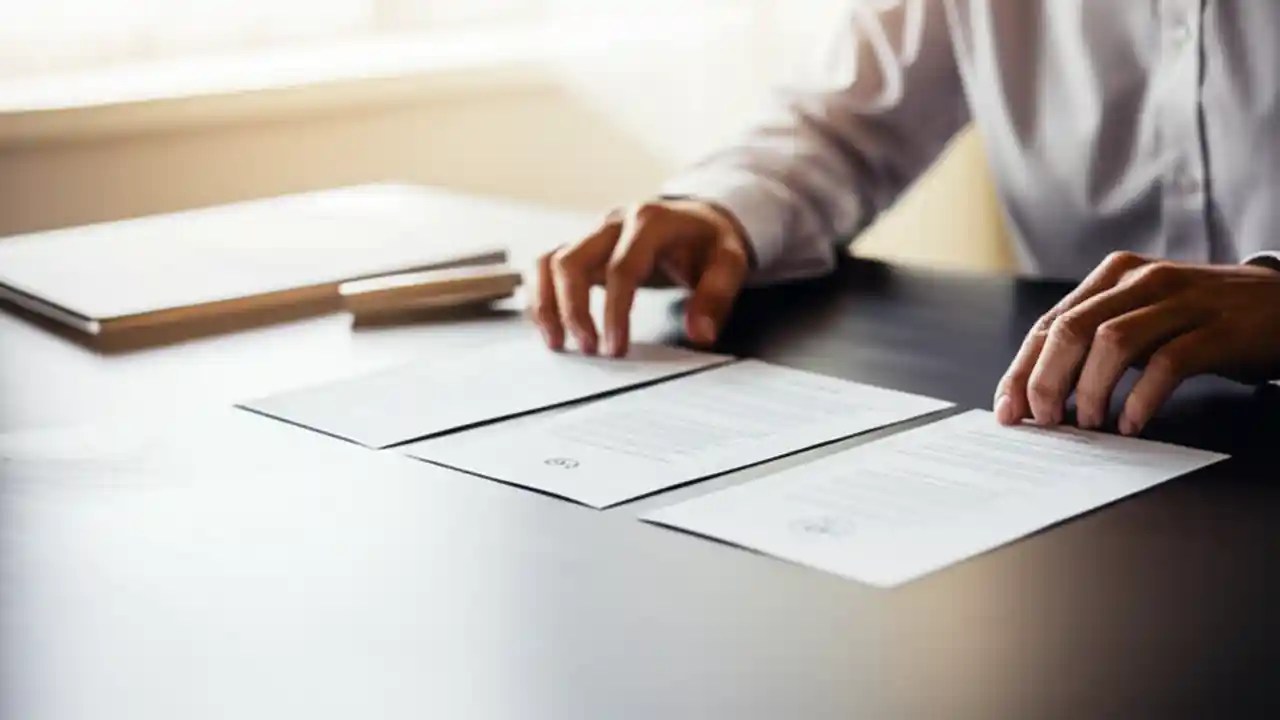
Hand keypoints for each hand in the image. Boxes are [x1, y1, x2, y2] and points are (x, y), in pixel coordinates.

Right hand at [530, 200, 751, 356]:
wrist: (700, 217)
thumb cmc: (711, 242)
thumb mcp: (730, 263)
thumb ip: (716, 296)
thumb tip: (699, 334)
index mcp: (650, 222)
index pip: (621, 269)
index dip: (614, 312)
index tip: (615, 350)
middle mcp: (613, 222)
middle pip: (572, 261)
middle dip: (573, 310)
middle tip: (588, 350)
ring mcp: (594, 233)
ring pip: (550, 261)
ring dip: (547, 304)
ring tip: (557, 344)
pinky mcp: (584, 247)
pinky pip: (548, 265)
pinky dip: (542, 295)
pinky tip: (552, 327)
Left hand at [994, 252, 1279, 434]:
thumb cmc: (1204, 318)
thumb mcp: (1144, 317)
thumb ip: (1097, 341)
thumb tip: (1041, 391)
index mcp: (1115, 275)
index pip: (1051, 323)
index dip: (1022, 370)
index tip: (1008, 410)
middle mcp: (1142, 280)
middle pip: (1071, 328)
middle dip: (1046, 380)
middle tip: (1042, 420)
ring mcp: (1182, 301)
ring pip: (1112, 342)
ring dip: (1091, 390)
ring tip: (1088, 423)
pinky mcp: (1218, 329)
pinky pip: (1167, 364)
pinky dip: (1140, 398)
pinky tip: (1130, 423)